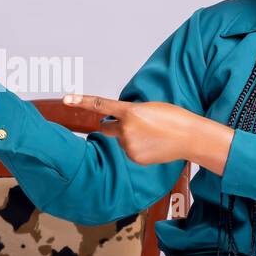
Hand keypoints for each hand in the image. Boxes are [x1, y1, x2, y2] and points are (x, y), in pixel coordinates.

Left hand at [62, 93, 201, 165]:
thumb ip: (130, 113)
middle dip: (113, 126)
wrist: (189, 137)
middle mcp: (126, 128)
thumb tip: (118, 122)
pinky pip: (128, 151)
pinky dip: (137, 148)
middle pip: (107, 127)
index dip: (81, 101)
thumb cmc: (173, 119)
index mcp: (130, 111)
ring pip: (120, 140)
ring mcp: (129, 145)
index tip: (66, 98)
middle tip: (134, 125)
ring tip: (152, 136)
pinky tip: (152, 145)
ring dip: (130, 138)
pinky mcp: (134, 157)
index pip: (100, 105)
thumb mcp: (149, 108)